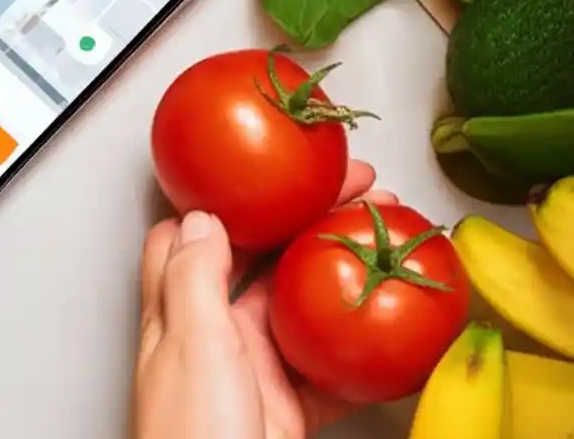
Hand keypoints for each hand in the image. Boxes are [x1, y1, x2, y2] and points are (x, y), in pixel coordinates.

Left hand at [133, 160, 395, 438]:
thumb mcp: (193, 349)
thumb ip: (196, 280)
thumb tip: (200, 215)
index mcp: (179, 315)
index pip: (194, 235)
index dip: (234, 195)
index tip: (278, 166)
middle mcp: (214, 336)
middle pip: (265, 261)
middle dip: (310, 220)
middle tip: (360, 189)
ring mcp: (254, 370)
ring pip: (304, 306)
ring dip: (346, 271)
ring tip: (390, 238)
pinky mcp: (287, 407)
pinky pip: (332, 367)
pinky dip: (364, 346)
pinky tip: (394, 324)